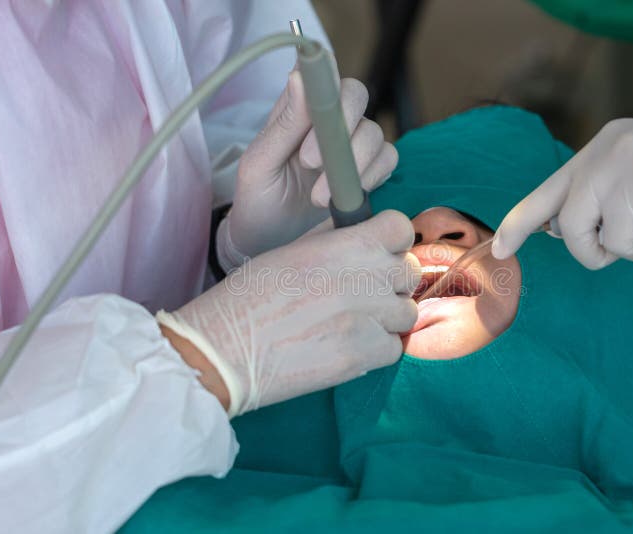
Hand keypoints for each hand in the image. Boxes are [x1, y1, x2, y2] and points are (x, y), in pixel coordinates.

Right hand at [158, 210, 420, 416]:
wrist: (223, 350)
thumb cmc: (250, 298)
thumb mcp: (293, 252)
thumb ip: (335, 241)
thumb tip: (362, 233)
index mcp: (345, 245)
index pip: (400, 227)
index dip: (391, 239)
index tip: (378, 252)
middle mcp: (364, 277)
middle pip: (409, 270)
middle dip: (390, 281)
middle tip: (363, 293)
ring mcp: (368, 318)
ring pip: (406, 312)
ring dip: (387, 318)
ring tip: (353, 323)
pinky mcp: (364, 355)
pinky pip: (395, 348)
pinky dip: (378, 349)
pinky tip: (348, 346)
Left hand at [217, 71, 397, 269]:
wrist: (269, 240)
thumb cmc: (258, 198)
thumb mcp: (260, 164)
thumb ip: (284, 123)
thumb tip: (299, 76)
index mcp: (297, 107)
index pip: (324, 77)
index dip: (326, 92)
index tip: (311, 131)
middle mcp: (328, 120)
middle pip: (357, 95)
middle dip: (341, 131)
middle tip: (310, 165)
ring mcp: (352, 144)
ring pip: (375, 132)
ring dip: (352, 165)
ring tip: (318, 197)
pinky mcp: (369, 170)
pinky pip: (388, 160)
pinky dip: (371, 178)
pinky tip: (342, 199)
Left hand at [493, 108, 632, 268]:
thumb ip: (598, 195)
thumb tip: (560, 233)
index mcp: (597, 150)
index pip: (545, 193)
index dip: (518, 224)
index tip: (499, 251)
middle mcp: (607, 157)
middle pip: (572, 229)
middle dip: (595, 252)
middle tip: (631, 245)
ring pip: (615, 243)